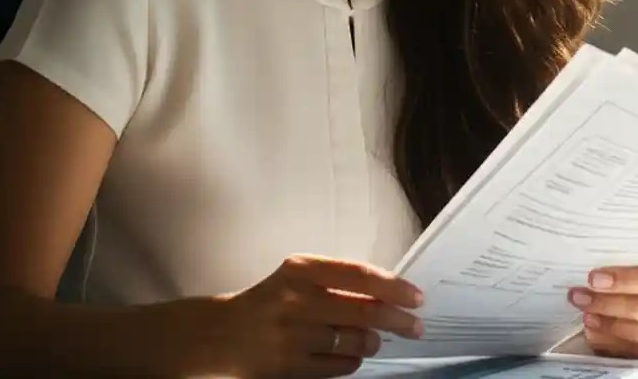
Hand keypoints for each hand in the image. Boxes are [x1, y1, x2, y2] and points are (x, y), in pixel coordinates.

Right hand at [211, 254, 424, 377]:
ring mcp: (292, 336)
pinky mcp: (288, 367)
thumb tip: (391, 293)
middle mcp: (295, 300)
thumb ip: (337, 279)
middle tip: (415, 326)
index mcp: (301, 269)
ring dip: (373, 342)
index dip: (394, 287)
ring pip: (354, 341)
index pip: (360, 275)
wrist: (221, 334)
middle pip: (363, 311)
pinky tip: (351, 355)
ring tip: (375, 340)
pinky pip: (339, 367)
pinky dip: (353, 361)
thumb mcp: (298, 276)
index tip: (416, 297)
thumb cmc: (271, 300)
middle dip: (397, 320)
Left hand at [571, 234, 637, 359]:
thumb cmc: (623, 274)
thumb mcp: (624, 257)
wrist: (619, 313)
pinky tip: (591, 324)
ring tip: (583, 302)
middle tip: (594, 280)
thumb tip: (591, 251)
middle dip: (626, 281)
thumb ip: (620, 251)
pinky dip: (611, 331)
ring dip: (610, 306)